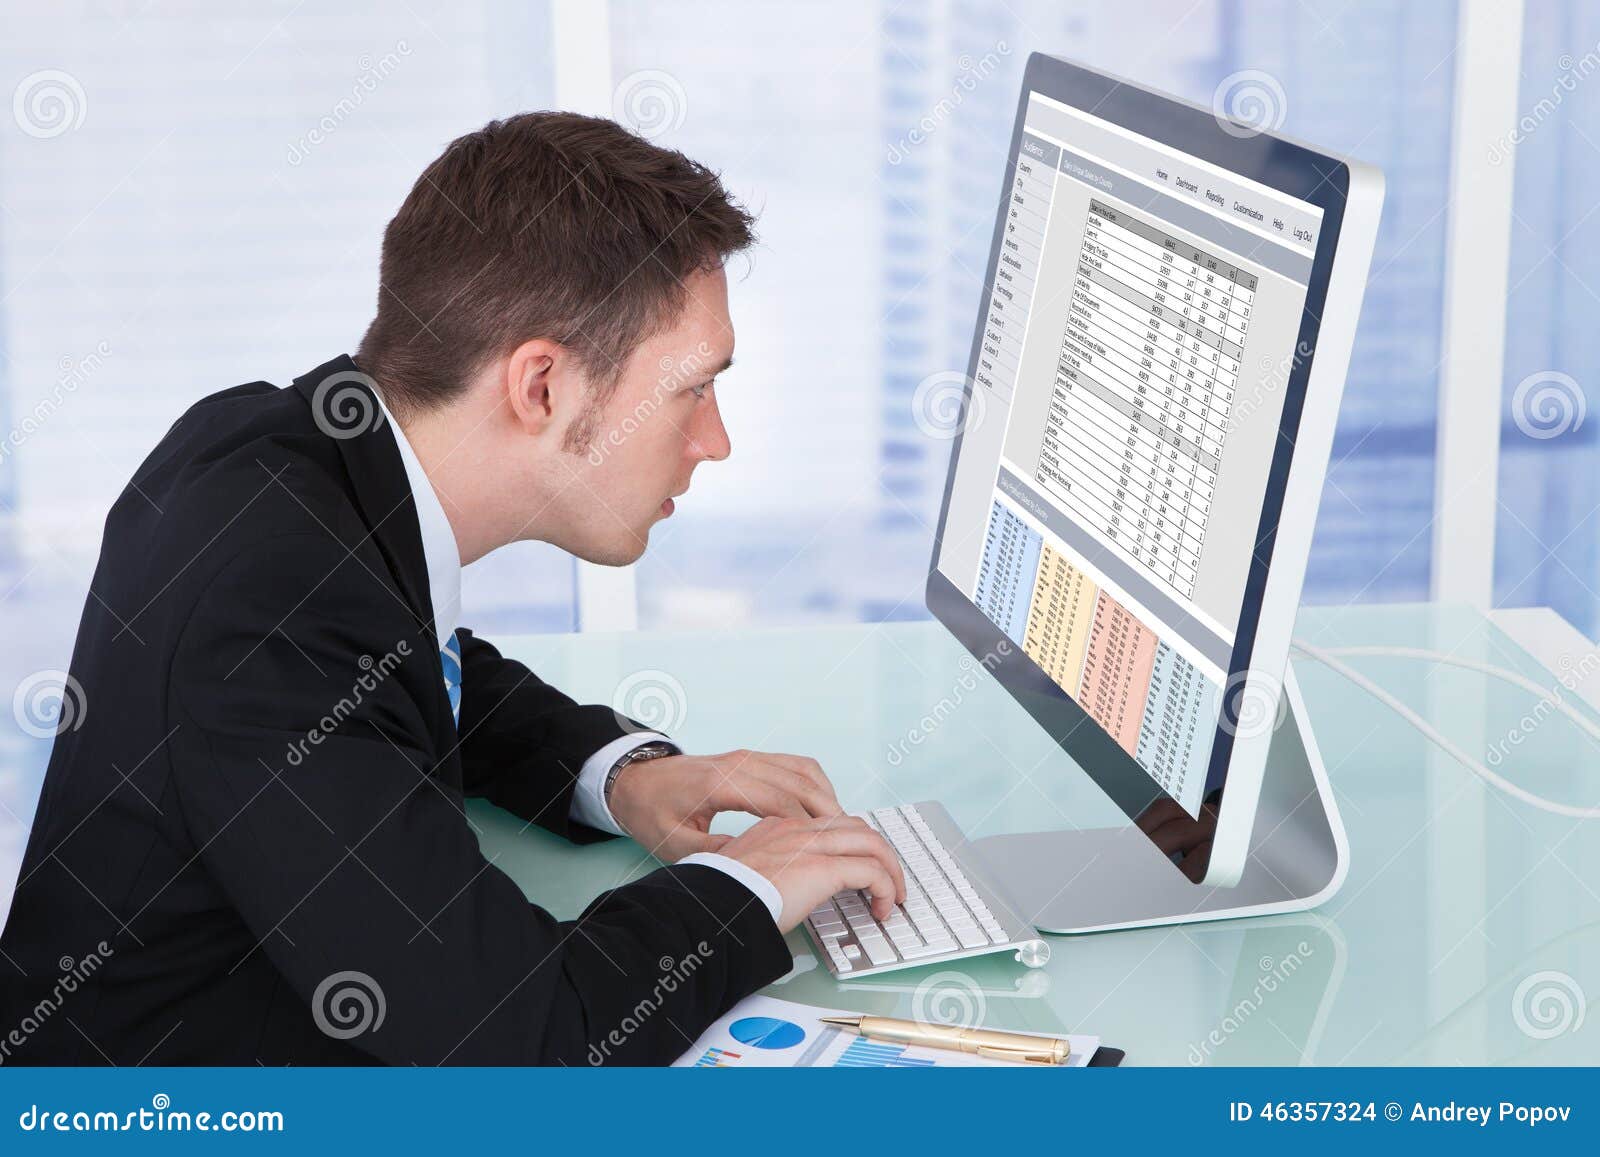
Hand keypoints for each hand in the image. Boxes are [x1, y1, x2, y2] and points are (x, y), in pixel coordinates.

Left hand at [606, 748, 844, 863]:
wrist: (636, 779)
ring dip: (828, 798)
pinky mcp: (752, 758)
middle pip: (801, 783)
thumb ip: (717, 854)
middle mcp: (741, 763)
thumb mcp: (677, 845)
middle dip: (830, 814)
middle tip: (851, 843)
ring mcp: (749, 757)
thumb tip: (755, 868)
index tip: (828, 850)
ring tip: (843, 830)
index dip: (808, 827)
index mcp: (722, 783)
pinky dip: (817, 786)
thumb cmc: (653, 811)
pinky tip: (823, 809)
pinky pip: (797, 766)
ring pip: (805, 771)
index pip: (780, 802)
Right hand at [713, 815, 907, 931]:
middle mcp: (797, 829)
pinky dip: (885, 888)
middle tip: (887, 880)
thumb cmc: (718, 896)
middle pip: (857, 827)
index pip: (829, 825)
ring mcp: (811, 845)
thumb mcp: (743, 872)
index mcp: (777, 827)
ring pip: (871, 843)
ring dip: (890, 869)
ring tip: (893, 896)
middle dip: (880, 853)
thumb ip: (766, 870)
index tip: (860, 870)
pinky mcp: (823, 868)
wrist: (708, 906)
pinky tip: (882, 907)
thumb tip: (784, 889)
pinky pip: (872, 871)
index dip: (851, 846)